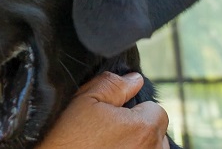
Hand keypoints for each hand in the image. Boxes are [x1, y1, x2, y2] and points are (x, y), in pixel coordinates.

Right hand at [37, 72, 169, 148]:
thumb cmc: (64, 138)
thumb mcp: (83, 101)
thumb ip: (113, 85)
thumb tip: (134, 79)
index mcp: (143, 128)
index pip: (156, 111)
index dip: (135, 109)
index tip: (115, 115)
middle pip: (157, 134)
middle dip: (140, 129)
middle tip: (109, 131)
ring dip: (137, 145)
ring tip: (107, 145)